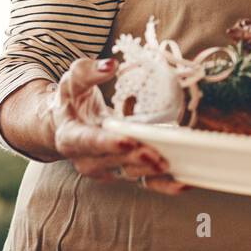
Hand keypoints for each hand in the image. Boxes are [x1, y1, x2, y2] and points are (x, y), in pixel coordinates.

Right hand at [50, 56, 185, 194]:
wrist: (66, 125)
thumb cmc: (72, 101)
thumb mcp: (72, 81)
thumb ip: (88, 71)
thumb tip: (110, 65)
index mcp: (72, 137)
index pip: (89, 141)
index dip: (108, 143)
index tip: (128, 141)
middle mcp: (88, 159)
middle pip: (115, 161)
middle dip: (138, 158)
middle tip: (159, 155)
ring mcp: (107, 169)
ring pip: (132, 173)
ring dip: (152, 171)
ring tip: (174, 163)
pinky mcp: (124, 172)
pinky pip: (145, 182)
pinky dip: (164, 185)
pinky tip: (184, 182)